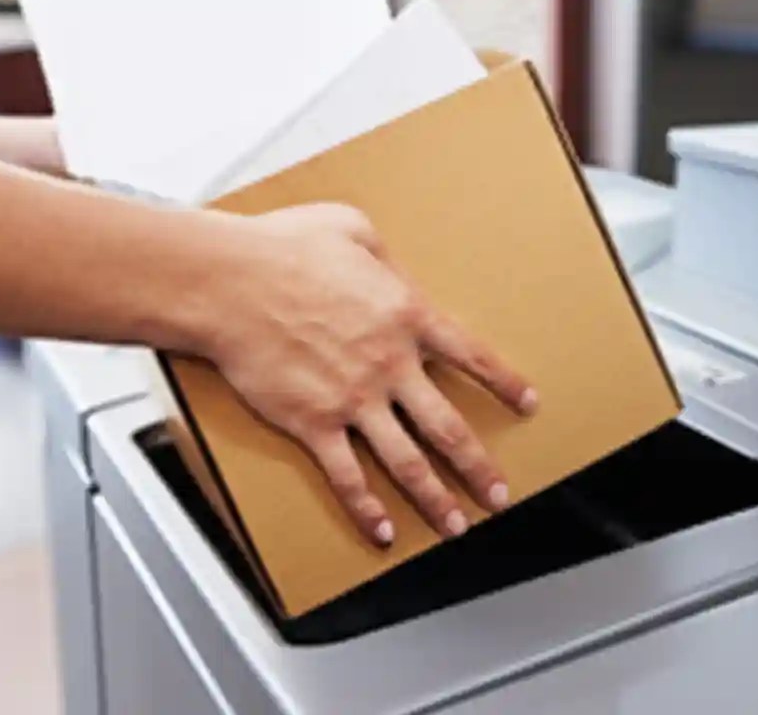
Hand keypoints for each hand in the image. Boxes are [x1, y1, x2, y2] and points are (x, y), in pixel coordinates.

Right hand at [197, 204, 536, 545]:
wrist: (229, 281)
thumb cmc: (282, 247)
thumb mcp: (351, 227)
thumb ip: (386, 255)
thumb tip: (396, 271)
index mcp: (406, 315)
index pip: (473, 357)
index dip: (505, 383)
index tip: (527, 403)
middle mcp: (389, 364)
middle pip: (448, 427)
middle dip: (479, 467)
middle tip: (499, 494)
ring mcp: (354, 399)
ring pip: (408, 462)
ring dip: (436, 499)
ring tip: (456, 525)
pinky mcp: (314, 423)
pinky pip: (347, 475)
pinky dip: (367, 508)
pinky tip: (383, 530)